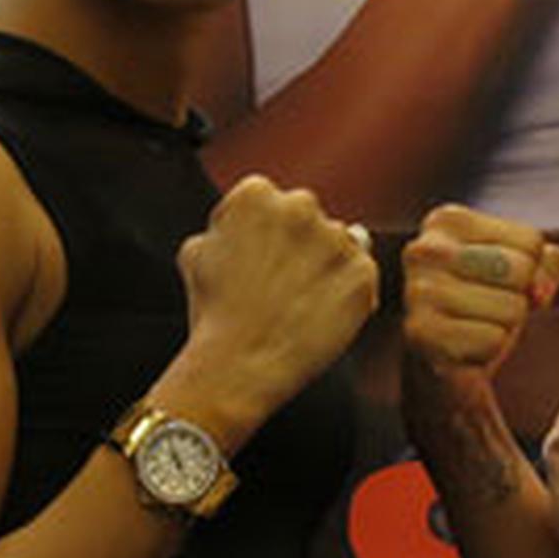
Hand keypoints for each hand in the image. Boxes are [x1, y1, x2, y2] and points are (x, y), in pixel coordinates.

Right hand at [171, 176, 378, 431]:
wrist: (238, 364)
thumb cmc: (213, 312)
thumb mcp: (196, 251)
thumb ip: (226, 223)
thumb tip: (241, 221)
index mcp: (256, 193)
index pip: (271, 201)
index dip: (263, 236)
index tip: (257, 263)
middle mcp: (301, 205)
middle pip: (307, 217)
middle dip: (298, 244)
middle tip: (280, 285)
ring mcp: (336, 239)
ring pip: (338, 245)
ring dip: (325, 267)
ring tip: (298, 305)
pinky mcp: (362, 273)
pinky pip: (361, 275)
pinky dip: (347, 294)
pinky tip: (320, 316)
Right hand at [402, 204, 558, 380]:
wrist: (441, 357)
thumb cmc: (487, 300)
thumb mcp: (525, 267)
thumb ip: (550, 263)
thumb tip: (538, 293)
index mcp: (448, 221)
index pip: (532, 243)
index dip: (530, 270)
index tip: (498, 281)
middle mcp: (425, 250)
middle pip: (520, 272)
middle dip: (518, 297)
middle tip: (488, 307)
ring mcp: (417, 292)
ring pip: (511, 310)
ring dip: (504, 328)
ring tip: (476, 327)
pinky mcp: (420, 335)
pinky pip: (492, 343)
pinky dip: (489, 352)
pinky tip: (465, 349)